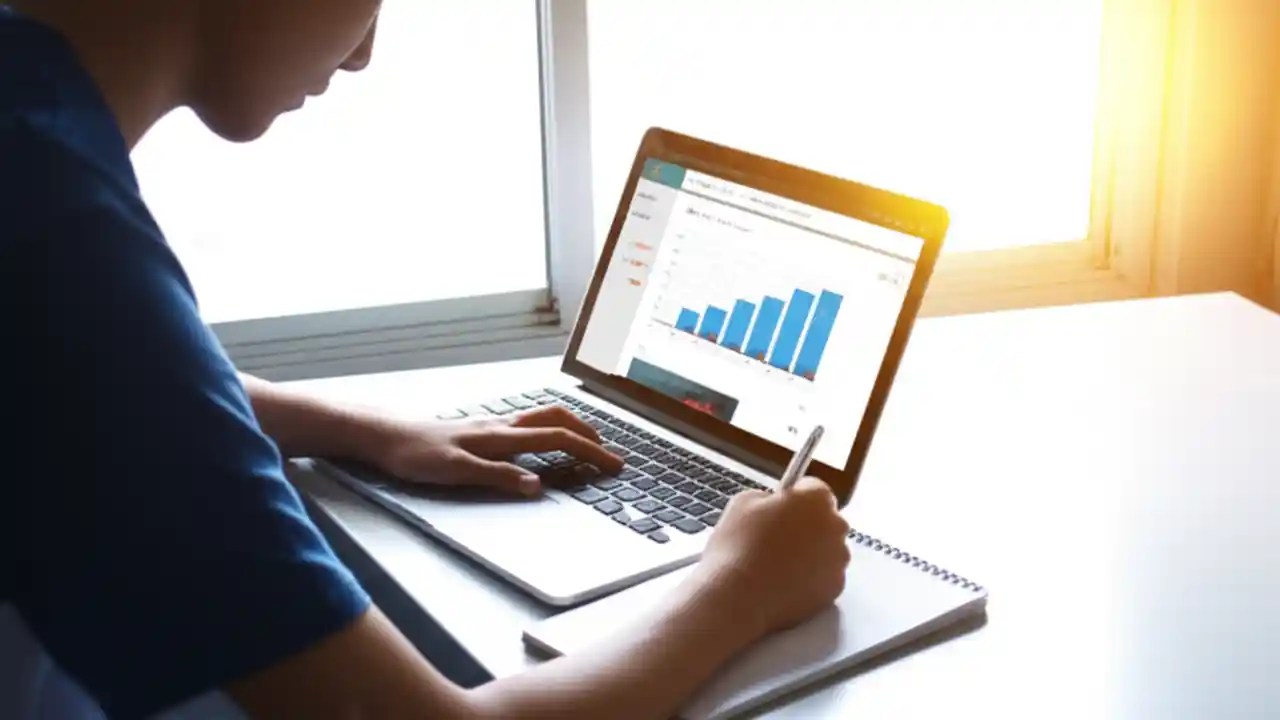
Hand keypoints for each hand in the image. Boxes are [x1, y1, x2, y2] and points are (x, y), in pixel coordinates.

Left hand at [371, 405, 623, 495]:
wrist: (386, 435)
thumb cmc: (416, 455)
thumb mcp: (456, 472)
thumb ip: (498, 477)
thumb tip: (538, 486)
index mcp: (501, 436)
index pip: (558, 439)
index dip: (589, 452)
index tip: (613, 465)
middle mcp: (502, 425)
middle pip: (558, 419)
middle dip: (589, 434)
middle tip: (609, 454)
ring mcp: (493, 424)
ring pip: (544, 416)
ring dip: (572, 426)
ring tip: (588, 442)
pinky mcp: (482, 428)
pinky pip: (528, 422)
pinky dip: (550, 427)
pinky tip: (546, 439)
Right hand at [693, 477, 850, 636]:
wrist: (739, 598)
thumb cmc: (738, 548)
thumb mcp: (743, 503)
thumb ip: (767, 498)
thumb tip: (774, 506)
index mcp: (815, 499)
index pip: (814, 488)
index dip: (794, 498)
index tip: (781, 507)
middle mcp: (835, 527)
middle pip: (825, 520)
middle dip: (806, 526)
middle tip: (775, 538)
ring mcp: (838, 561)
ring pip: (827, 550)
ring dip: (810, 553)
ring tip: (777, 564)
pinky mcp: (834, 589)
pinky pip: (825, 577)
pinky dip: (810, 579)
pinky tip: (784, 582)